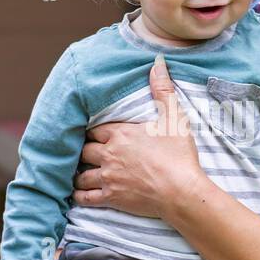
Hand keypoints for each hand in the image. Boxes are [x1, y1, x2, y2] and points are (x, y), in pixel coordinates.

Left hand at [72, 55, 209, 220]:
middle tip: (86, 152)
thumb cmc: (179, 155)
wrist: (181, 191)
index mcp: (121, 134)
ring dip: (79, 172)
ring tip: (80, 172)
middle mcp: (109, 154)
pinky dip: (79, 194)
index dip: (94, 132)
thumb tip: (157, 62)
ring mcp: (108, 177)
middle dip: (84, 150)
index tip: (95, 134)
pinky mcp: (111, 198)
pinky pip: (86, 197)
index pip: (95, 130)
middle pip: (85, 150)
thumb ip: (163, 90)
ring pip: (81, 174)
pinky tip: (78, 193)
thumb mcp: (174, 118)